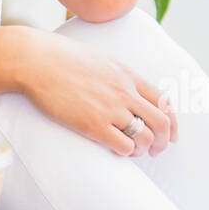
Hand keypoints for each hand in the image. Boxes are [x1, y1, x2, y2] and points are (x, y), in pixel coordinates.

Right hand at [15, 28, 176, 156]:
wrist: (36, 61)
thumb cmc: (60, 57)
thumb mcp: (99, 58)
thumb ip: (116, 74)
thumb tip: (123, 87)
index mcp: (127, 74)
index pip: (164, 100)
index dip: (172, 121)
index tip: (170, 134)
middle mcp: (124, 92)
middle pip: (161, 122)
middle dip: (163, 141)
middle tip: (156, 150)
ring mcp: (110, 108)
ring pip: (145, 137)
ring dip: (144, 149)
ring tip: (133, 151)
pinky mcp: (93, 124)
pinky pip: (123, 146)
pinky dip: (125, 152)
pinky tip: (115, 148)